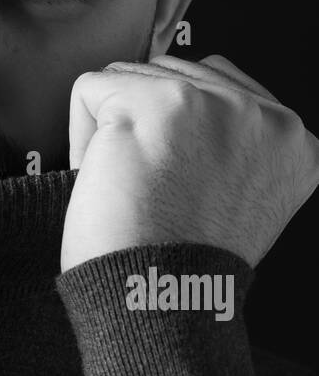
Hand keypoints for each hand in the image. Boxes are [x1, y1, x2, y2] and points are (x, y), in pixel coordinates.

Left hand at [61, 54, 318, 272]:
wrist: (160, 304)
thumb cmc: (182, 262)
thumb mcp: (241, 191)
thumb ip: (231, 140)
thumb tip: (179, 90)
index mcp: (293, 140)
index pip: (217, 84)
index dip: (177, 132)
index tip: (177, 182)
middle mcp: (264, 115)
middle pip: (171, 71)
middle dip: (146, 124)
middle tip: (155, 189)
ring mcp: (214, 104)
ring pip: (129, 75)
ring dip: (114, 128)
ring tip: (137, 186)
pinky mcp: (159, 103)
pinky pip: (88, 90)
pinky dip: (80, 138)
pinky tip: (110, 180)